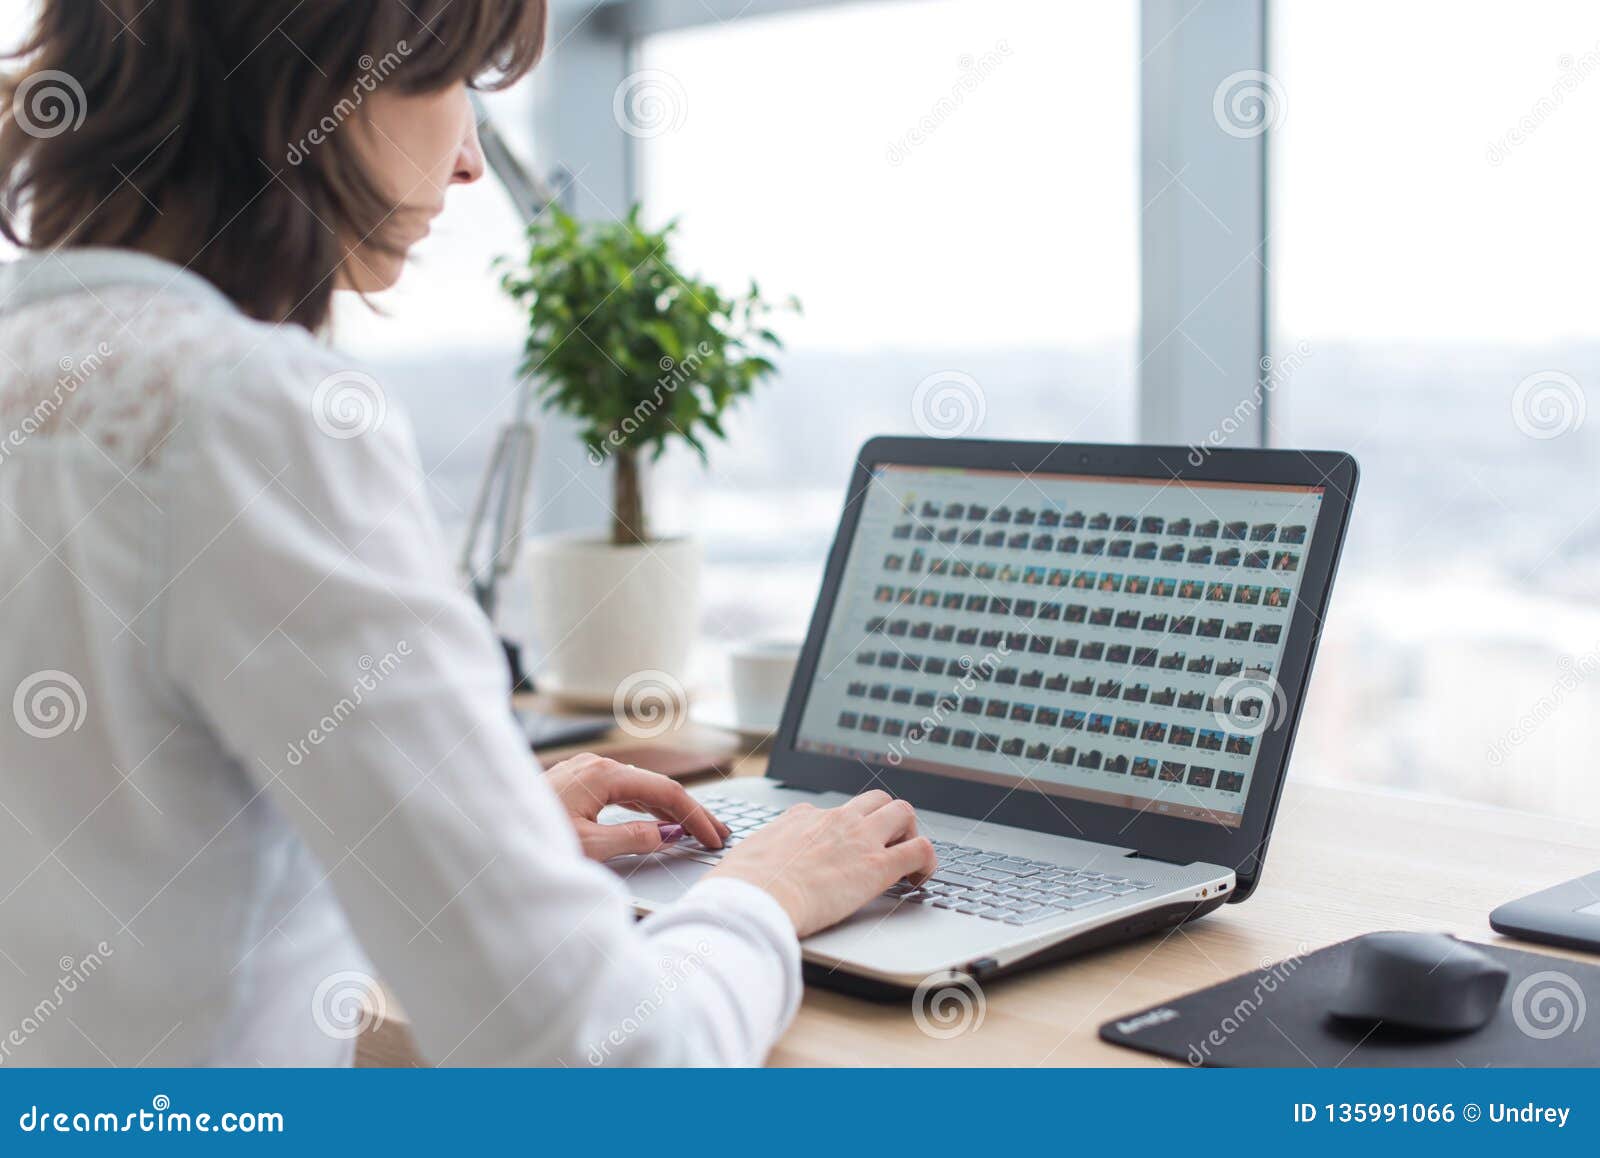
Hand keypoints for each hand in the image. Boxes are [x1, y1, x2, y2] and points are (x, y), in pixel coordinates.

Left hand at [544, 752, 729, 861]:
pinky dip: (645, 809)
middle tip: (718, 833)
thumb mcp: (588, 847)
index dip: (696, 816)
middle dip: (690, 811)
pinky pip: (622, 794)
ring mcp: (585, 773)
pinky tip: (658, 823)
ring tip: (696, 830)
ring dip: (669, 811)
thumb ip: (633, 839)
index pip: (666, 793)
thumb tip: (667, 835)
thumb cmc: (526, 840)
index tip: (715, 837)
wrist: (481, 833)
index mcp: (603, 774)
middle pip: (657, 787)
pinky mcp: (576, 786)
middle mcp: (596, 766)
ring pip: (640, 790)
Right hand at [706, 790, 936, 937]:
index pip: (829, 812)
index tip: (841, 850)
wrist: (754, 898)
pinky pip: (920, 849)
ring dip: (910, 832)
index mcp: (799, 819)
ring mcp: (858, 839)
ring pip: (903, 811)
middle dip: (885, 820)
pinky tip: (920, 879)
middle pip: (874, 801)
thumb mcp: (743, 861)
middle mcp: (833, 821)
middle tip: (884, 848)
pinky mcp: (877, 865)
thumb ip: (754, 860)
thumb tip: (740, 874)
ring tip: (906, 859)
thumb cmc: (741, 888)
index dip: (841, 831)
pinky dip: (928, 861)